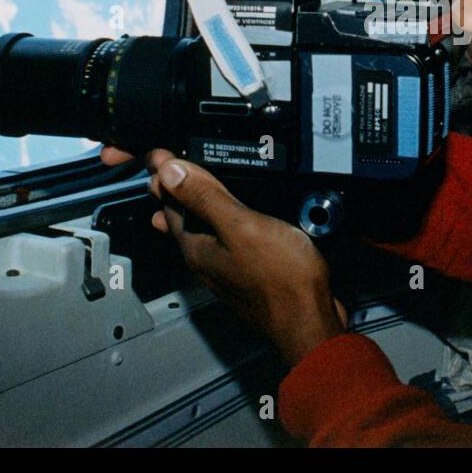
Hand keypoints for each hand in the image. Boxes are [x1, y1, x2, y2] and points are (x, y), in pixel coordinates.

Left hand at [102, 146, 346, 364]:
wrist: (310, 320)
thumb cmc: (281, 280)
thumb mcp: (241, 226)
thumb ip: (206, 197)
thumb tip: (170, 171)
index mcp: (196, 245)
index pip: (168, 200)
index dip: (163, 172)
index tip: (161, 152)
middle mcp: (205, 258)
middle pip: (180, 217)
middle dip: (172, 190)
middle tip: (167, 165)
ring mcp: (226, 268)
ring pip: (200, 230)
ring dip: (193, 207)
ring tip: (189, 189)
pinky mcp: (248, 272)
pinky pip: (224, 240)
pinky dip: (219, 222)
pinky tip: (233, 218)